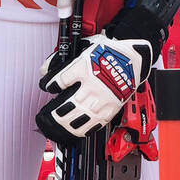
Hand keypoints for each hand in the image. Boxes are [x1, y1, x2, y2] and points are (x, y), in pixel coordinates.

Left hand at [36, 32, 152, 144]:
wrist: (133, 58)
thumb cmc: (110, 52)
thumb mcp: (85, 48)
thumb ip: (64, 62)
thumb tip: (46, 70)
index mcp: (85, 68)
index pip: (61, 80)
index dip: (50, 85)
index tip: (46, 86)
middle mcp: (92, 85)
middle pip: (68, 106)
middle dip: (55, 114)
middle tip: (46, 117)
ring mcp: (102, 98)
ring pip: (80, 117)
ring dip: (67, 125)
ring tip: (58, 127)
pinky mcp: (112, 106)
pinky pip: (97, 123)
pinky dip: (85, 128)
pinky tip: (78, 130)